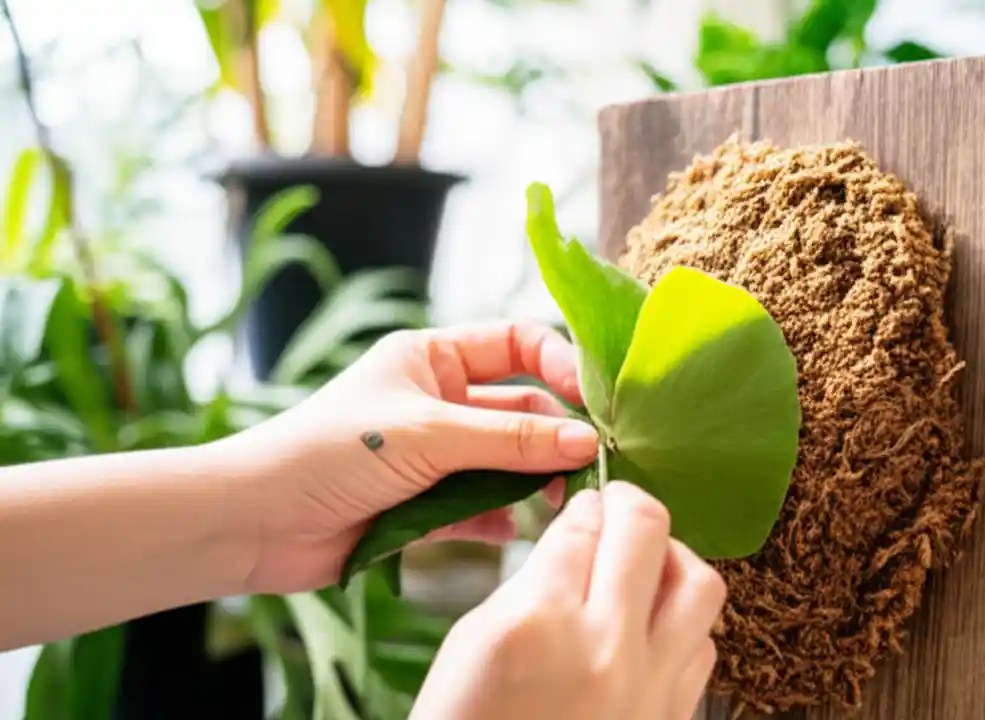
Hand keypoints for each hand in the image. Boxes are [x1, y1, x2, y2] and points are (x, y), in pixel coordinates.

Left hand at [223, 322, 599, 593]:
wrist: (254, 521)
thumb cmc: (328, 452)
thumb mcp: (429, 435)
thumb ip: (511, 439)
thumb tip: (586, 441)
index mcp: (430, 358)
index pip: (514, 344)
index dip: (557, 364)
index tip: (591, 399)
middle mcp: (437, 400)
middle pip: (519, 408)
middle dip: (553, 434)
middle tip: (587, 464)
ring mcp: (434, 455)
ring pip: (506, 461)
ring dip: (533, 479)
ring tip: (558, 502)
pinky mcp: (426, 505)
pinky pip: (482, 507)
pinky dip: (501, 518)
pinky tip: (511, 529)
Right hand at [412, 482, 725, 719]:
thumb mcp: (472, 644)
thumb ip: (532, 582)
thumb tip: (577, 537)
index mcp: (537, 623)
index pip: (581, 525)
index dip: (582, 505)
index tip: (582, 503)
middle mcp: (603, 648)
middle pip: (647, 529)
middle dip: (629, 503)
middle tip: (616, 505)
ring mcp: (648, 689)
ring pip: (699, 582)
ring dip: (671, 559)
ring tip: (643, 564)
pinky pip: (703, 645)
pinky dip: (683, 623)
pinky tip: (651, 628)